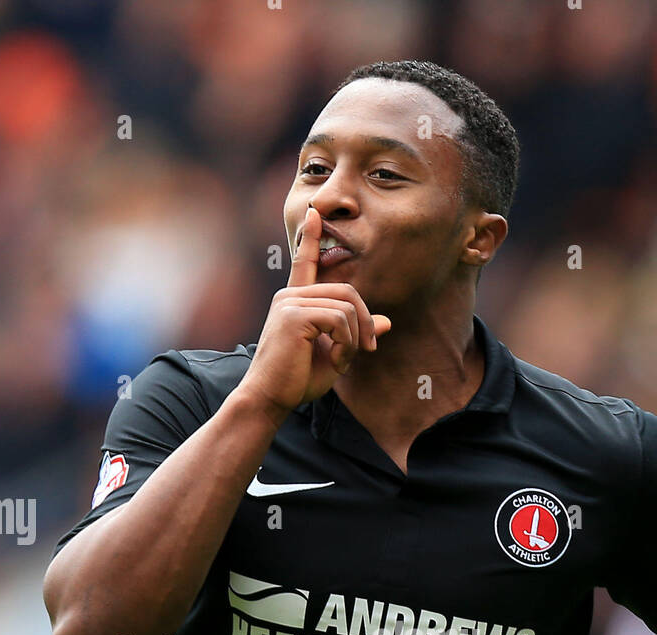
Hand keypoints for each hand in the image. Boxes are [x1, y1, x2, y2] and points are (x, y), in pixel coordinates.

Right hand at [236, 205, 391, 420]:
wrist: (269, 399)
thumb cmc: (296, 380)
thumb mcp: (335, 354)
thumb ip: (356, 334)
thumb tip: (387, 322)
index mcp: (294, 301)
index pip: (304, 262)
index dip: (311, 238)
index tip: (314, 213)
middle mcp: (289, 296)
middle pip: (347, 291)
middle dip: (365, 321)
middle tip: (368, 349)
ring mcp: (289, 303)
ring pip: (346, 306)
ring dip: (355, 338)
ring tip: (342, 361)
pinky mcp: (294, 315)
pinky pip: (339, 320)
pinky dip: (347, 344)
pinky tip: (336, 360)